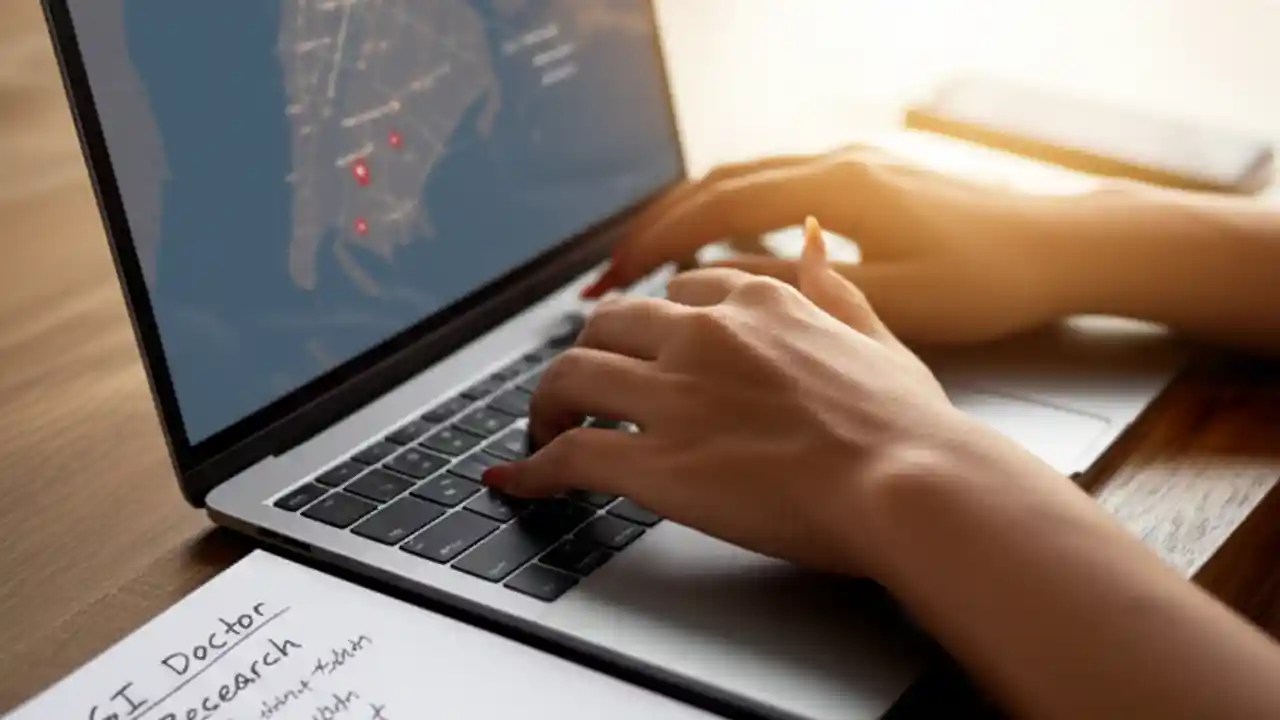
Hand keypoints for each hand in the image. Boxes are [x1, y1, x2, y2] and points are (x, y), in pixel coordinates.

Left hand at [485, 219, 977, 576]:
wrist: (911, 484)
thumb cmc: (908, 427)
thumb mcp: (879, 337)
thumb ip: (832, 290)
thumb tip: (809, 239)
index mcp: (758, 302)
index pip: (676, 292)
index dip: (652, 323)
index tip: (643, 345)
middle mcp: (705, 335)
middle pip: (609, 325)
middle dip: (590, 354)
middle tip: (584, 389)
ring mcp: (674, 395)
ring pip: (570, 376)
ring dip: (547, 402)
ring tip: (542, 430)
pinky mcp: (655, 461)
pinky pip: (569, 454)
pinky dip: (531, 469)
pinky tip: (516, 480)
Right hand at [585, 146, 1077, 345]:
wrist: (1065, 248)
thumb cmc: (992, 279)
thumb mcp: (895, 298)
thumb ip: (803, 290)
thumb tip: (722, 283)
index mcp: (836, 189)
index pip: (715, 208)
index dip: (652, 245)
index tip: (608, 283)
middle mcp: (833, 167)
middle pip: (714, 187)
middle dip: (651, 233)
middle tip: (604, 284)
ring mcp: (847, 172)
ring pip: (739, 186)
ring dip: (685, 226)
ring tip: (642, 276)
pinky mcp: (861, 187)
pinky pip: (770, 195)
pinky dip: (727, 224)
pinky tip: (716, 261)